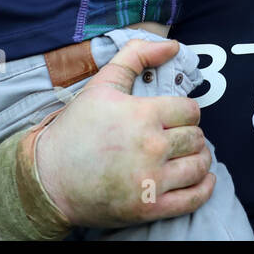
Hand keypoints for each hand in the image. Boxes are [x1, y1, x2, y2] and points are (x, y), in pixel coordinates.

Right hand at [34, 38, 213, 228]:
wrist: (49, 179)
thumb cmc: (76, 130)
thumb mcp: (102, 84)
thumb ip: (137, 56)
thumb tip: (172, 45)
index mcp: (143, 115)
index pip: (190, 111)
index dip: (186, 112)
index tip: (177, 118)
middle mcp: (151, 148)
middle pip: (196, 138)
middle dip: (191, 135)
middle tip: (179, 137)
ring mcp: (151, 181)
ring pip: (198, 165)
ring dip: (199, 159)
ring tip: (189, 156)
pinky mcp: (149, 208)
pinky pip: (193, 198)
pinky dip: (204, 188)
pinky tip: (201, 179)